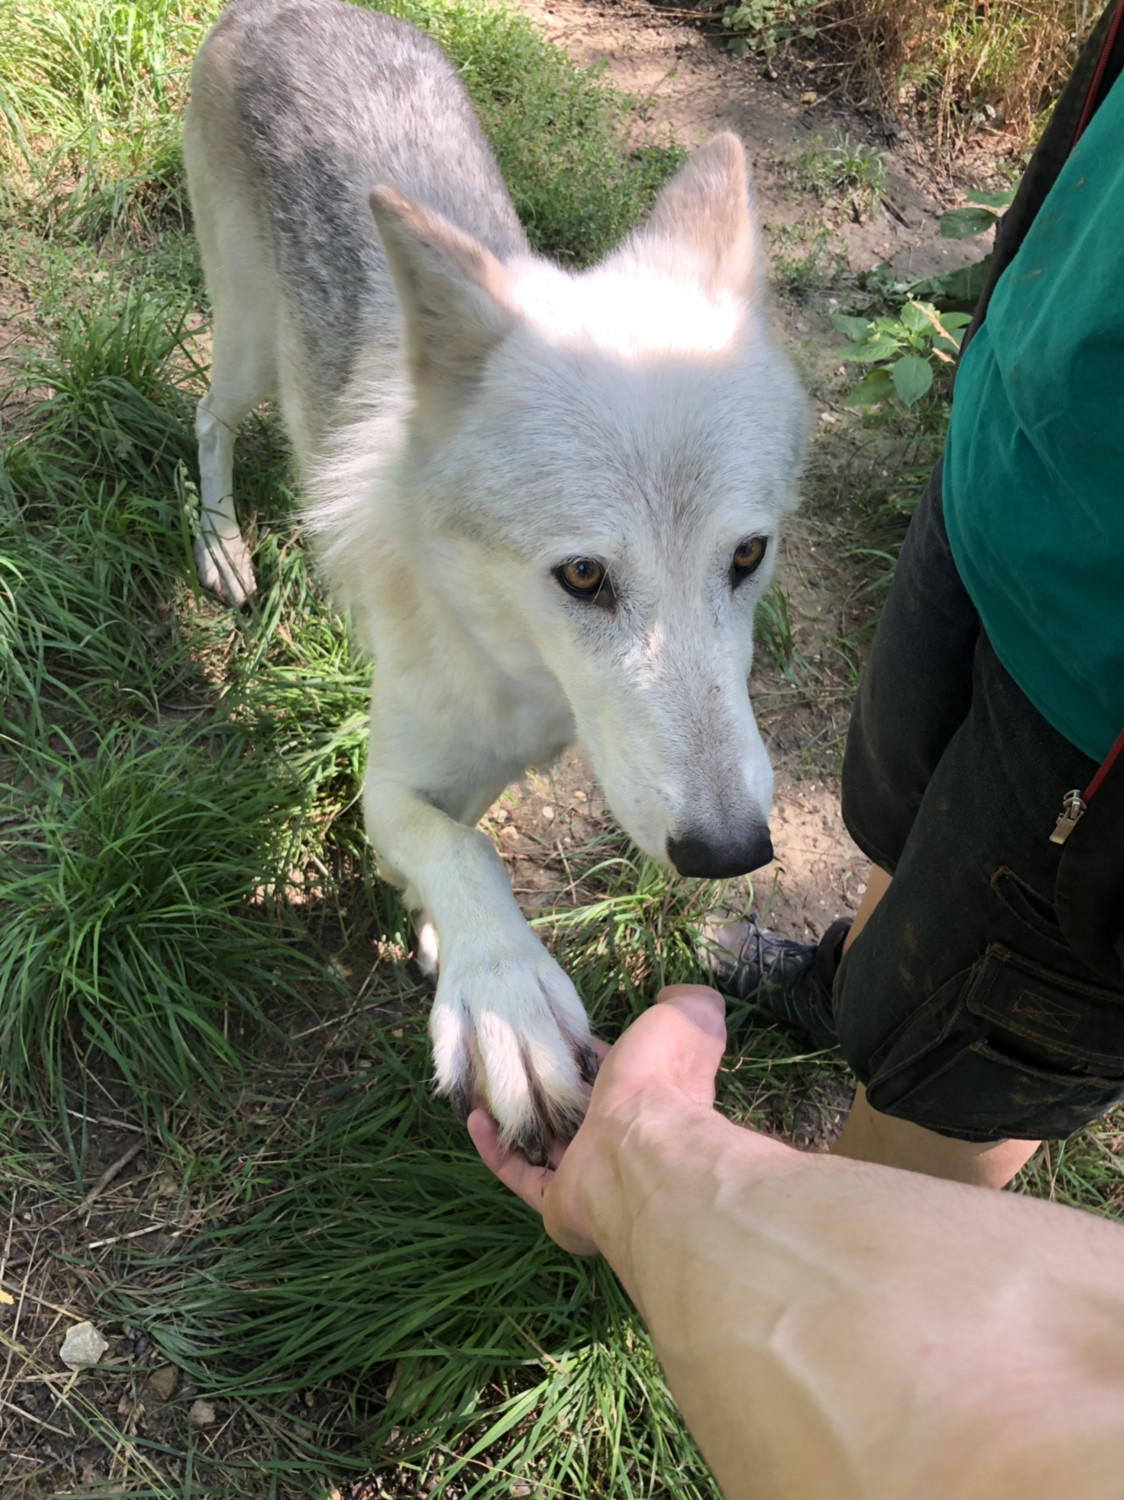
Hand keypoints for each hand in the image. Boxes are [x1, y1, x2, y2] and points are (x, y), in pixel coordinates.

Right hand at [469, 985, 726, 1254]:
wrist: (644, 1145)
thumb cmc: (665, 1077)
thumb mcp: (689, 1016)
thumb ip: (688, 999)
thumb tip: (673, 994)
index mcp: (648, 1100)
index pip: (609, 1076)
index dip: (581, 1055)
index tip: (550, 1031)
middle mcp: (620, 1140)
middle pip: (574, 1112)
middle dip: (543, 1087)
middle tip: (507, 1058)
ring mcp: (589, 1175)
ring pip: (543, 1145)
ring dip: (514, 1118)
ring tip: (481, 1085)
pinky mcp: (558, 1202)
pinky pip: (519, 1174)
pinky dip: (496, 1149)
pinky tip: (475, 1118)